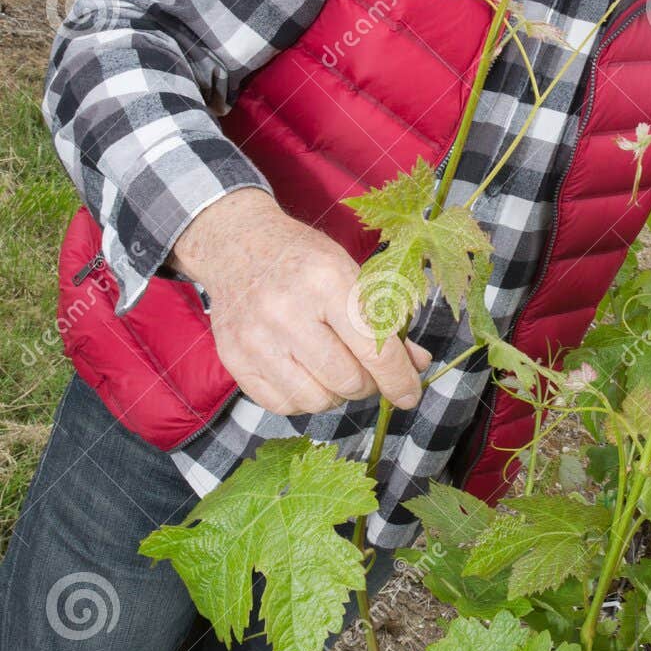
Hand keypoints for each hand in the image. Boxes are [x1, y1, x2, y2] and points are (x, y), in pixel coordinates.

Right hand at [168, 189, 431, 415]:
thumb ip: (385, 321)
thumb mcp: (350, 274)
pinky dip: (302, 399)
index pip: (374, 349)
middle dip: (368, 384)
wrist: (237, 244)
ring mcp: (255, 337)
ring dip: (335, 395)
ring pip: (316, 401)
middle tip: (367, 371)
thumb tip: (416, 366)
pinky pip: (282, 405)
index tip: (410, 395)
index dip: (399, 380)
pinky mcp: (233, 357)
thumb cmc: (304, 260)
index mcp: (326, 282)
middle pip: (347, 381)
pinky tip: (305, 374)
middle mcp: (287, 311)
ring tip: (333, 370)